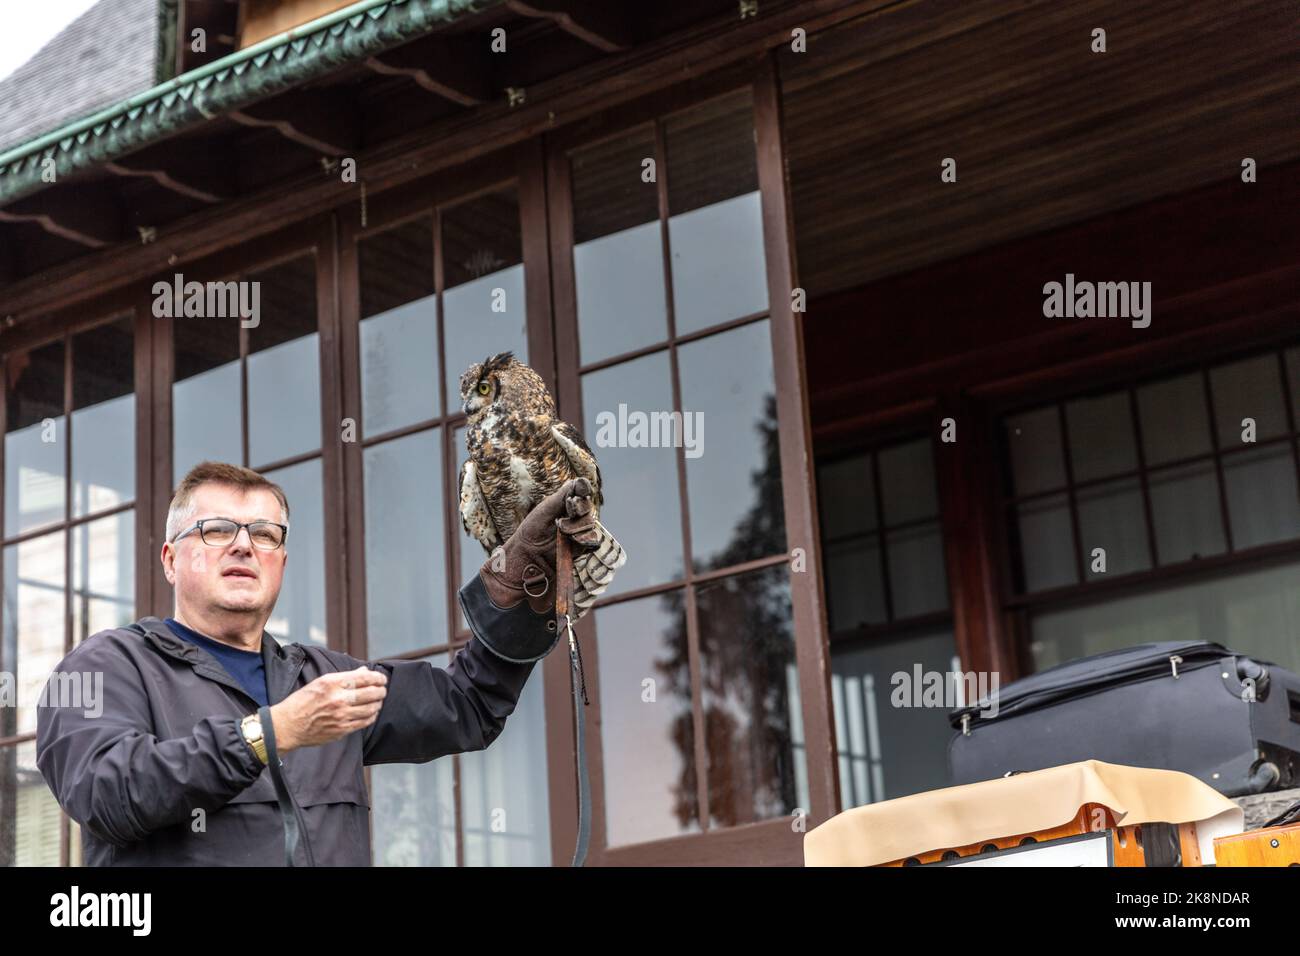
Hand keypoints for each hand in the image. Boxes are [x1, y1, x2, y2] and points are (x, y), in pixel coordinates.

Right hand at [268, 666, 387, 752]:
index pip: (364, 678)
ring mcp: (341, 716)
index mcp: (332, 683)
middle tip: (382, 690)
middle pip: (371, 693)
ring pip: (371, 708)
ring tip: (378, 701)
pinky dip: (371, 716)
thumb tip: (365, 672)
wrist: (287, 726)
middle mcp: (338, 699)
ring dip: (378, 704)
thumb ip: (345, 677)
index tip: (382, 679)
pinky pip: (364, 722)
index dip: (378, 678)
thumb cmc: (303, 701)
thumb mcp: (321, 682)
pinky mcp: (341, 730)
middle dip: (381, 691)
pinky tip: (371, 713)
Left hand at [481, 478, 598, 614]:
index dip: (582, 489)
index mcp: (566, 502)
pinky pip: (592, 540)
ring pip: (589, 522)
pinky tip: (572, 540)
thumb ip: (564, 494)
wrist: (528, 557)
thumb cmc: (533, 530)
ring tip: (560, 529)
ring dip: (575, 525)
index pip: (581, 490)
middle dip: (577, 508)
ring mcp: (580, 531)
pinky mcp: (583, 547)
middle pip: (587, 506)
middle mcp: (575, 515)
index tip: (577, 491)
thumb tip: (582, 481)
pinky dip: (583, 538)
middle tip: (564, 513)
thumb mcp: (547, 509)